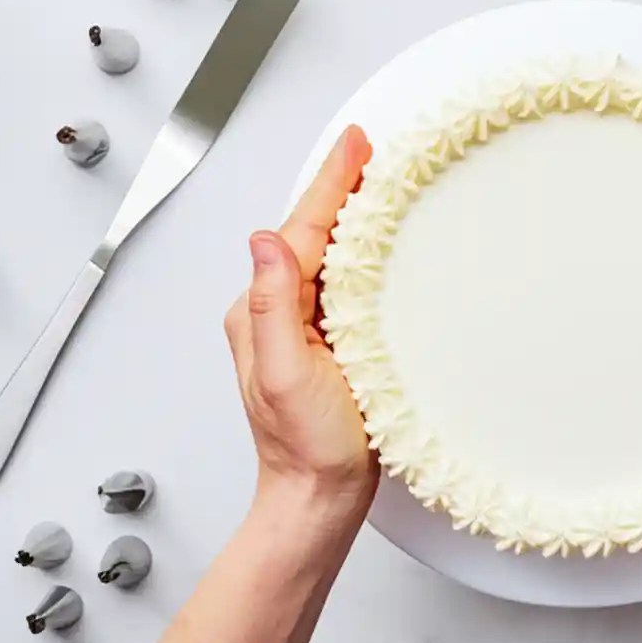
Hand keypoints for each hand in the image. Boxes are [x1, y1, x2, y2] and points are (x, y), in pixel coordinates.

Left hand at [223, 125, 377, 515]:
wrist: (319, 497)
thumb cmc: (306, 449)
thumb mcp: (282, 376)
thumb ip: (270, 308)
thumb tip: (265, 243)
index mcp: (264, 312)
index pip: (300, 231)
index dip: (330, 184)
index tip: (355, 144)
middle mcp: (278, 313)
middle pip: (311, 233)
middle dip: (338, 188)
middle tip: (368, 149)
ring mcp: (302, 327)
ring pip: (326, 254)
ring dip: (349, 214)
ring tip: (375, 180)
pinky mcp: (327, 342)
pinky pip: (341, 282)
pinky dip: (359, 253)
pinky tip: (377, 245)